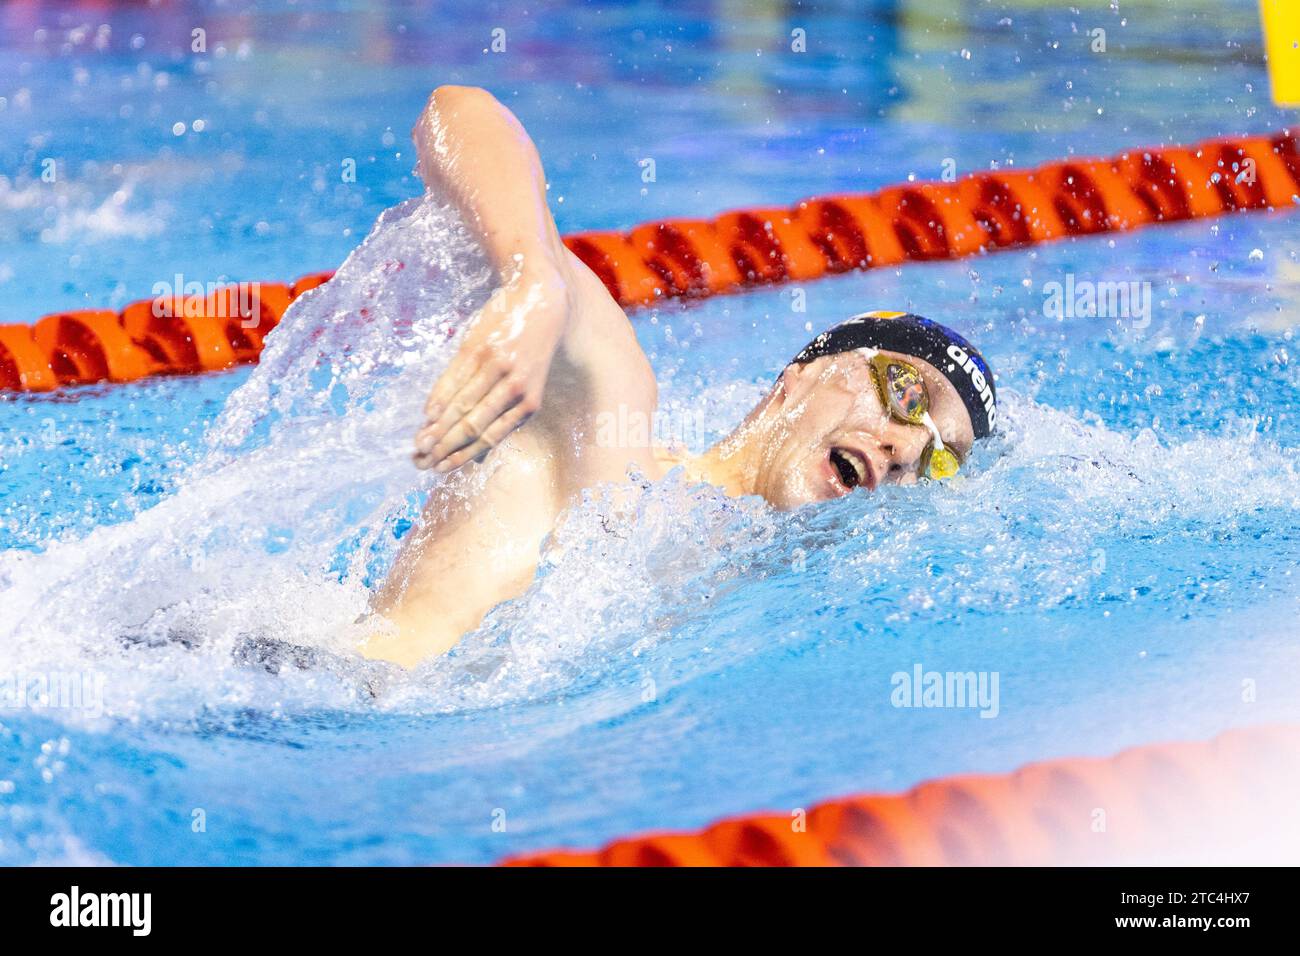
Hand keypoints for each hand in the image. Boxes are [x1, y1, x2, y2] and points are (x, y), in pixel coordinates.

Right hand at [414, 268, 569, 471]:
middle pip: (472, 426)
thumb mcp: (529, 383)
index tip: (440, 469)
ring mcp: (497, 367)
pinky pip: (454, 379)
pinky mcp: (480, 348)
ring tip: (419, 444)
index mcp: (529, 403)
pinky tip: (427, 415)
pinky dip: (438, 399)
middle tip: (421, 462)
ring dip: (437, 428)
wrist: (540, 298)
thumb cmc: (531, 347)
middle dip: (445, 448)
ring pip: (461, 406)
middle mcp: (515, 388)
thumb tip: (480, 453)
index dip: (462, 456)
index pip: (490, 438)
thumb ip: (506, 414)